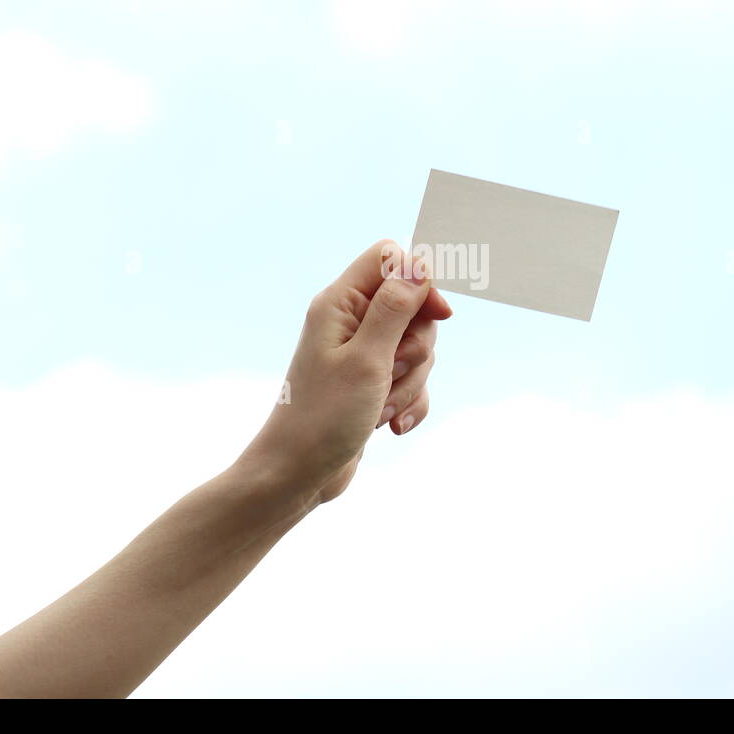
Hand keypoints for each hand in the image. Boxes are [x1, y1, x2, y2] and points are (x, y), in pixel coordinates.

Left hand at [246, 240, 452, 502]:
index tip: (437, 316)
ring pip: (415, 347)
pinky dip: (408, 402)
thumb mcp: (368, 359)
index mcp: (339, 304)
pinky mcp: (369, 384)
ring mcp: (359, 355)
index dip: (420, 281)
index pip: (389, 259)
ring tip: (382, 409)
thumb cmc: (323, 417)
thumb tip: (419, 264)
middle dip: (417, 346)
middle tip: (392, 371)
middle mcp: (348, 322)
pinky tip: (391, 426)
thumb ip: (395, 308)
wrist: (296, 475)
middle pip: (412, 307)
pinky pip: (409, 380)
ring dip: (411, 382)